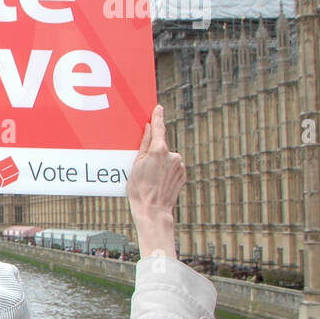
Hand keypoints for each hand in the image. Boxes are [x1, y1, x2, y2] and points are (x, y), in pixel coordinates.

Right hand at [126, 105, 184, 257]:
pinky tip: (157, 182)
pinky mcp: (183, 174)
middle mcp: (173, 155)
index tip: (158, 108)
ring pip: (167, 158)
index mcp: (159, 150)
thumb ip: (144, 144)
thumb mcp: (136, 164)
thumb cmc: (140, 190)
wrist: (153, 210)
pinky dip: (165, 171)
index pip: (159, 128)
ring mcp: (180, 165)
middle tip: (143, 167)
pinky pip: (172, 167)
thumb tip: (149, 129)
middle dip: (153, 153)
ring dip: (159, 163)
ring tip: (149, 178)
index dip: (158, 117)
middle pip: (161, 146)